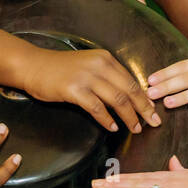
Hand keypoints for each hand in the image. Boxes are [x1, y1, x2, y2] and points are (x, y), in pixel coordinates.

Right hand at [20, 48, 158, 132]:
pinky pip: (97, 108)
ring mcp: (86, 77)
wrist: (34, 66)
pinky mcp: (74, 90)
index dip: (145, 98)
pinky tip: (112, 127)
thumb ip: (108, 77)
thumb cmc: (62, 69)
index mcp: (106, 59)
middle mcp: (99, 66)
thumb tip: (129, 97)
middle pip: (129, 90)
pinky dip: (106, 119)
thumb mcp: (89, 66)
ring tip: (135, 128)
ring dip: (129, 117)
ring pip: (117, 100)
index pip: (132, 80)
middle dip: (144, 109)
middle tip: (153, 123)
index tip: (153, 111)